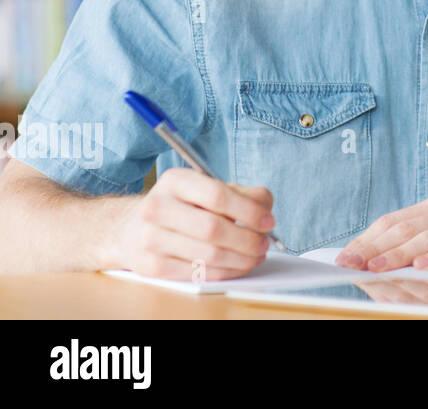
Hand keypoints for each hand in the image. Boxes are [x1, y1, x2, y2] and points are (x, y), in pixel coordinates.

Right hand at [108, 167, 274, 281]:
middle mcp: (157, 207)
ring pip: (207, 254)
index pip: (217, 195)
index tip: (269, 222)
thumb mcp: (205, 189)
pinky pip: (196, 273)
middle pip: (213, 228)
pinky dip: (224, 272)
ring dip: (240, 259)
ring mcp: (150, 238)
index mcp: (175, 181)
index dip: (249, 210)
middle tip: (265, 244)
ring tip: (255, 256)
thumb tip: (265, 209)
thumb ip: (239, 193)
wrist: (131, 229)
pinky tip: (236, 267)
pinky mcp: (150, 266)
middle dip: (247, 239)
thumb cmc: (181, 206)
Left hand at [335, 196, 427, 272]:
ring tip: (376, 268)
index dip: (367, 239)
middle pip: (406, 229)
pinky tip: (422, 268)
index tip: (344, 257)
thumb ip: (420, 238)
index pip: (395, 221)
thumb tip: (375, 257)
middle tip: (351, 265)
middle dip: (374, 248)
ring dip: (399, 255)